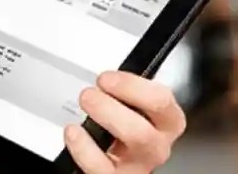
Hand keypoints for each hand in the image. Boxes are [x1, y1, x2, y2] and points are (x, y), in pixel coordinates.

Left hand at [64, 71, 186, 173]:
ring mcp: (136, 167)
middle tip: (90, 93)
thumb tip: (105, 73)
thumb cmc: (119, 127)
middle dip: (113, 107)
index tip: (107, 78)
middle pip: (144, 130)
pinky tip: (73, 132)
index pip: (161, 102)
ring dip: (105, 119)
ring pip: (132, 146)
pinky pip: (101, 168)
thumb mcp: (128, 105)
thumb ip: (124, 91)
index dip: (132, 86)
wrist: (107, 159)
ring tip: (85, 104)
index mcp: (164, 123)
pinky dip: (84, 148)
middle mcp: (155, 147)